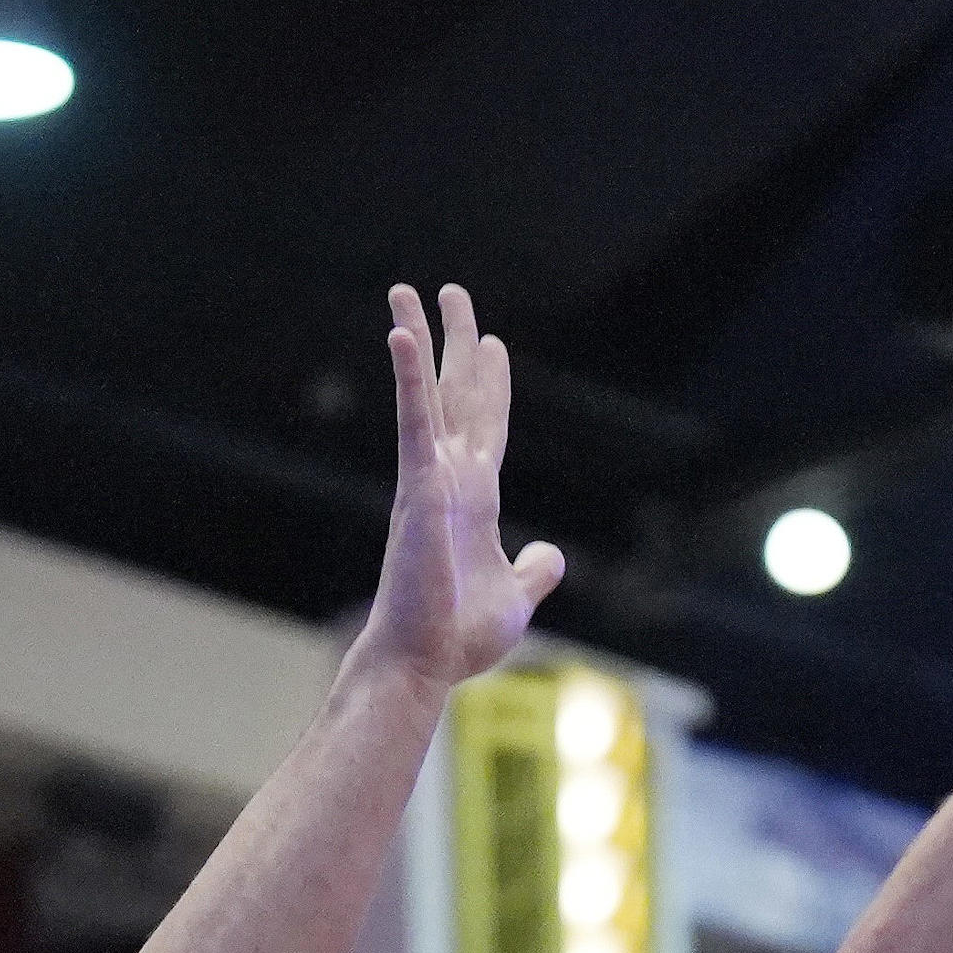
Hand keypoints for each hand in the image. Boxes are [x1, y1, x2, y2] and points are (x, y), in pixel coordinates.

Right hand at [363, 282, 565, 691]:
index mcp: (476, 500)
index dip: (491, 384)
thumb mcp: (518, 597)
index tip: (491, 343)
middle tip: (450, 293)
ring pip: (426, 393)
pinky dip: (409, 377)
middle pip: (456, 394)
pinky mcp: (418, 486)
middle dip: (454, 342)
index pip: (487, 426)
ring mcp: (430, 478)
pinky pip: (414, 420)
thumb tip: (552, 555)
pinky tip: (399, 334)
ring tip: (407, 291)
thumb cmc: (460, 637)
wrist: (426, 661)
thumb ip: (535, 570)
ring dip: (418, 339)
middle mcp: (450, 479)